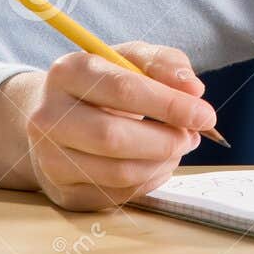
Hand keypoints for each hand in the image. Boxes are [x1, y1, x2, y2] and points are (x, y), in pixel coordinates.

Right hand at [22, 42, 216, 211]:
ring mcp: (50, 158)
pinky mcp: (61, 191)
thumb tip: (193, 89)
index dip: (170, 105)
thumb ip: (164, 63)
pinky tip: (159, 163)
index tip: (205, 114)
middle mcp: (48, 116)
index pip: (124, 89)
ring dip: (161, 163)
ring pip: (116, 172)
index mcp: (68, 71)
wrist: (56, 116)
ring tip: (179, 147)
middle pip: (113, 137)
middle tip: (193, 136)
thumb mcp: (130, 58)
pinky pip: (115, 195)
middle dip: (165, 140)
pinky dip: (149, 181)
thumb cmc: (102, 84)